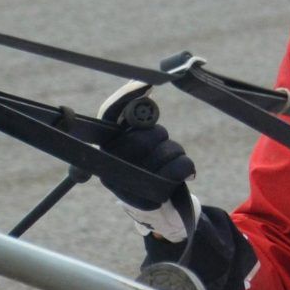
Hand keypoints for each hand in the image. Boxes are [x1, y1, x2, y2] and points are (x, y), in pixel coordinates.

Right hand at [96, 86, 197, 236]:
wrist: (157, 206)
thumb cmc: (146, 166)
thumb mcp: (137, 143)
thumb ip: (135, 118)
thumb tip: (143, 84)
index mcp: (104, 146)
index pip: (109, 114)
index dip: (125, 97)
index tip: (146, 83)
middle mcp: (110, 165)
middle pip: (146, 134)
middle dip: (161, 136)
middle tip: (160, 146)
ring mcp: (129, 184)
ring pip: (167, 148)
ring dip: (174, 151)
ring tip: (167, 164)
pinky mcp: (150, 198)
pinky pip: (179, 167)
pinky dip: (185, 166)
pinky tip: (179, 174)